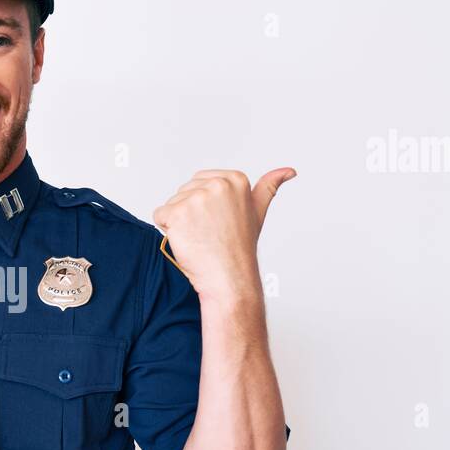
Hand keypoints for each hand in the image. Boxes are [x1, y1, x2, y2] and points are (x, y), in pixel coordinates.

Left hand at [152, 167, 295, 303]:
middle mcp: (217, 184)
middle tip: (210, 233)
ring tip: (200, 238)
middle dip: (190, 213)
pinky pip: (160, 216)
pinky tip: (188, 242)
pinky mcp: (178, 213)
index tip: (219, 222)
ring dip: (179, 223)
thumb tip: (289, 171)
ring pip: (172, 204)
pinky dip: (168, 231)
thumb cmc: (240, 248)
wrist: (229, 278)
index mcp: (235, 179)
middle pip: (184, 191)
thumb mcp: (258, 211)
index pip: (199, 182)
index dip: (203, 206)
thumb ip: (269, 187)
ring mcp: (197, 198)